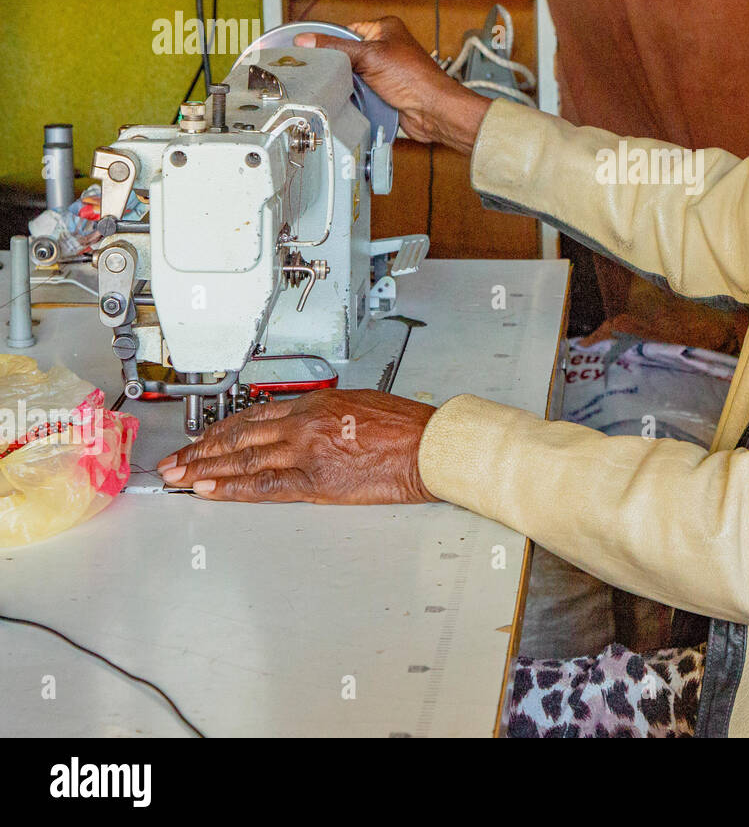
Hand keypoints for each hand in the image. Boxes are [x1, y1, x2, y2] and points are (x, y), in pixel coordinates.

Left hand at [155, 389, 437, 503]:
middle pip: (239, 436)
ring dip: (205, 469)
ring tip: (178, 476)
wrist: (429, 446)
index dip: (222, 429)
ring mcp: (306, 452)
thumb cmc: (407, 427)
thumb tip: (306, 428)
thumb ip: (326, 417)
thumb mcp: (360, 405)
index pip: (254, 415)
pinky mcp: (316, 482)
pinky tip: (208, 489)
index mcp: (315, 403)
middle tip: (174, 459)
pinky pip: (264, 487)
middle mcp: (304, 424)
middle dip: (201, 449)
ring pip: (243, 460)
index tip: (202, 438)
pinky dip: (232, 488)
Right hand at [294, 16, 490, 149]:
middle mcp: (386, 46)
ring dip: (347, 81)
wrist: (432, 111)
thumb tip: (307, 40)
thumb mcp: (369, 56)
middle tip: (326, 71)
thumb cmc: (415, 78)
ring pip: (352, 73)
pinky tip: (350, 97)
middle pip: (347, 53)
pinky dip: (354, 94)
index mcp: (385, 28)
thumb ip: (336, 48)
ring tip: (342, 85)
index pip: (346, 30)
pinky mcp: (384, 89)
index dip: (330, 41)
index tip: (310, 50)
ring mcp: (385, 69)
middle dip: (339, 64)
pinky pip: (360, 89)